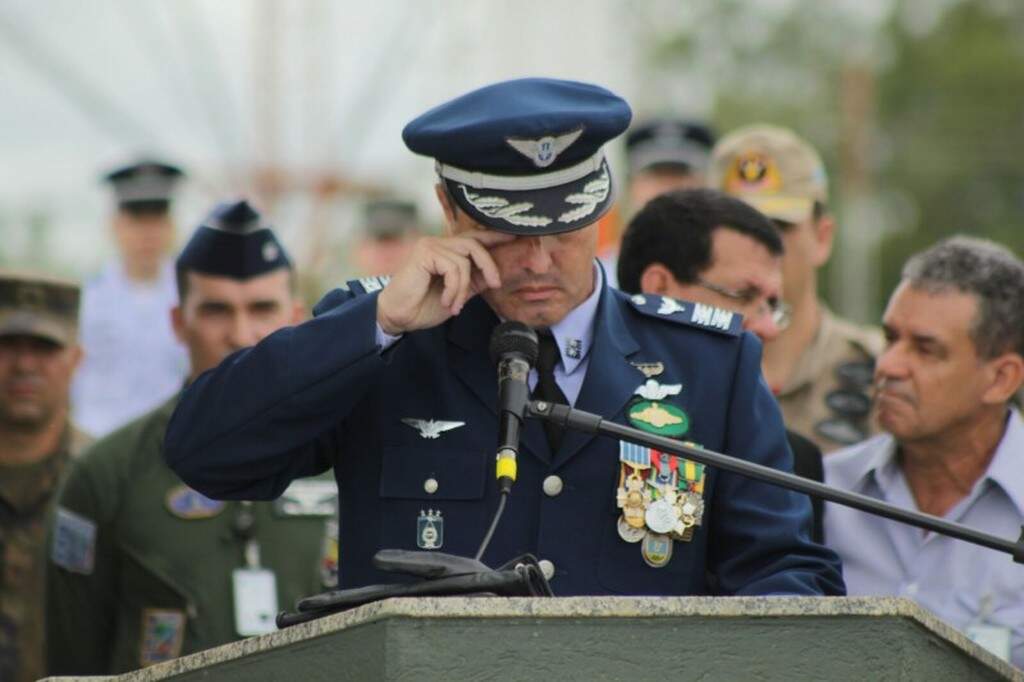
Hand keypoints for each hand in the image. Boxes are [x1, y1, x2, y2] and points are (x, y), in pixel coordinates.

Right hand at [376, 231, 513, 334]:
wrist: (400, 317)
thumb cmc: (424, 305)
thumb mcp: (458, 292)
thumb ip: (474, 280)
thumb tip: (496, 273)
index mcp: (446, 250)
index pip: (474, 238)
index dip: (494, 236)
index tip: (515, 235)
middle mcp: (438, 243)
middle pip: (474, 244)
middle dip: (489, 265)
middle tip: (495, 284)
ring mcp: (430, 245)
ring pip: (465, 260)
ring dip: (464, 288)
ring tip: (456, 304)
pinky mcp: (424, 253)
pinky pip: (454, 268)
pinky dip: (454, 288)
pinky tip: (447, 300)